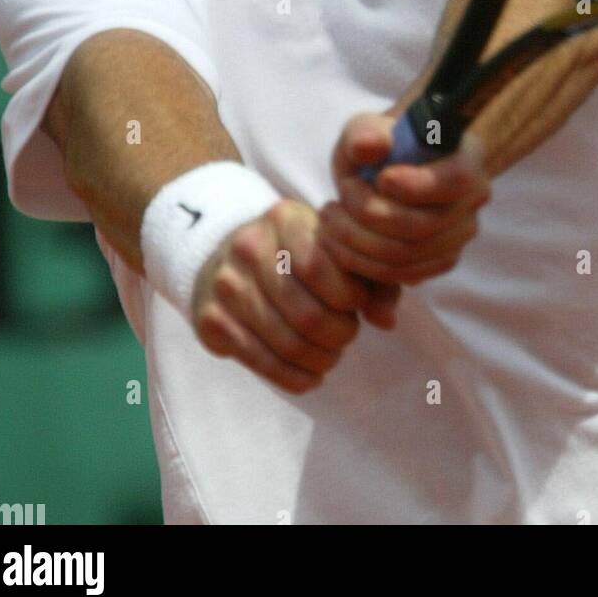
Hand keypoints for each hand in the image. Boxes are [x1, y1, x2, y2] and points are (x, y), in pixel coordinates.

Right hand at [192, 199, 400, 392]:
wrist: (226, 255)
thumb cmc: (297, 254)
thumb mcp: (334, 249)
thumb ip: (372, 278)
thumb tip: (386, 320)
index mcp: (284, 218)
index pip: (320, 267)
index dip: (350, 296)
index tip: (357, 303)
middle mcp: (248, 247)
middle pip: (307, 314)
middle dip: (340, 335)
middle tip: (346, 335)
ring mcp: (225, 285)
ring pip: (288, 344)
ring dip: (321, 359)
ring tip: (330, 354)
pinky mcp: (211, 320)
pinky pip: (263, 363)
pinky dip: (296, 378)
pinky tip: (310, 374)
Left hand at [317, 113, 491, 286]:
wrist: (387, 170)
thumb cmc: (380, 144)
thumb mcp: (365, 128)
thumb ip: (365, 132)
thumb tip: (372, 145)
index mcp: (468, 156)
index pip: (456, 180)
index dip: (416, 186)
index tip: (379, 178)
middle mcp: (473, 199)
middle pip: (426, 225)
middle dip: (369, 216)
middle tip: (332, 203)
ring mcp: (460, 234)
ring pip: (409, 255)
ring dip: (358, 242)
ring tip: (329, 220)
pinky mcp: (440, 260)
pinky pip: (402, 274)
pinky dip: (363, 262)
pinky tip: (338, 241)